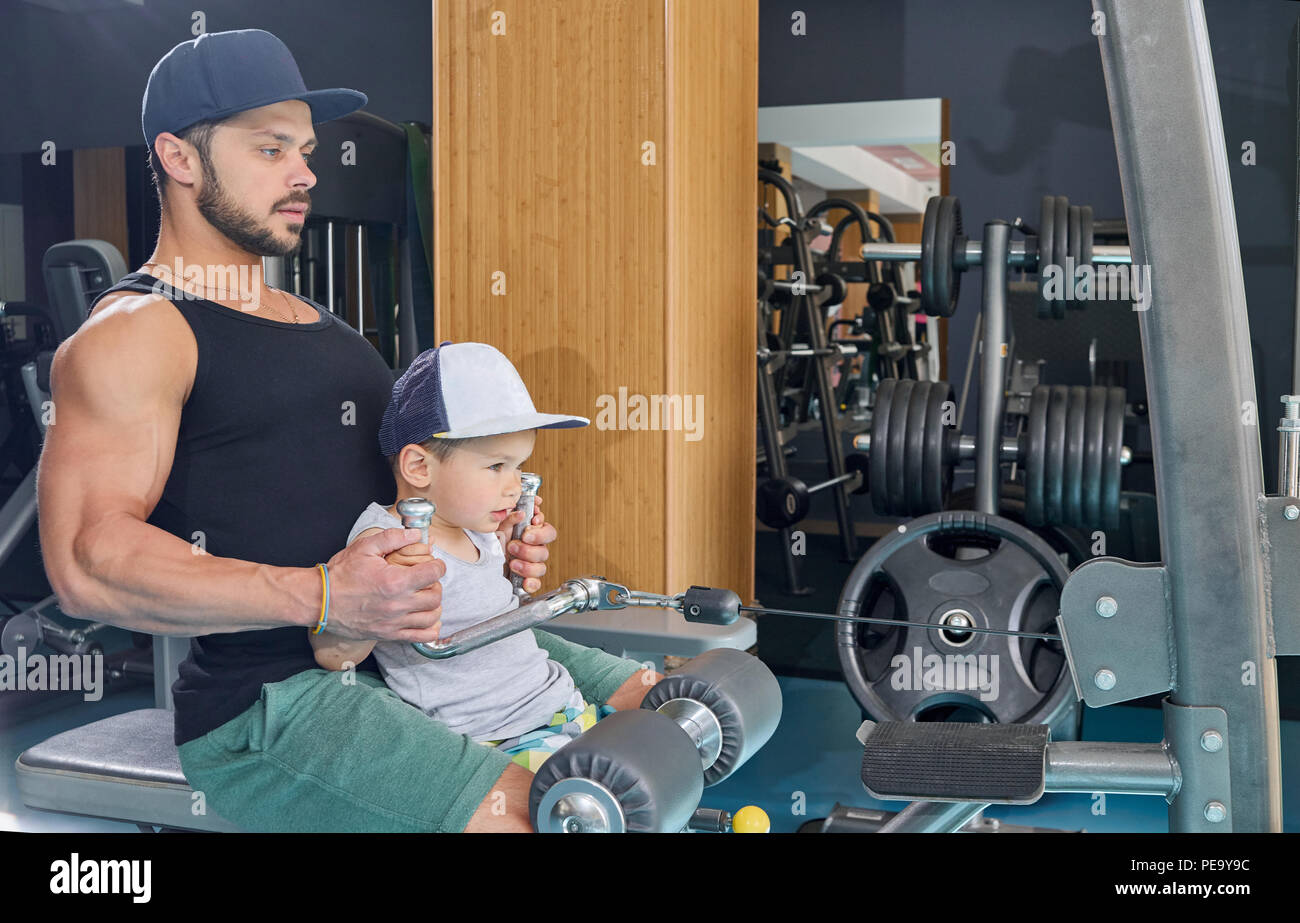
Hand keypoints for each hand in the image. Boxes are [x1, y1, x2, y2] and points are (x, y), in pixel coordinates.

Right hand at [323, 527, 445, 642]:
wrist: (321, 601)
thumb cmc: (341, 575)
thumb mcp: (365, 548)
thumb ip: (393, 538)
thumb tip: (416, 534)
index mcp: (395, 581)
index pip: (434, 573)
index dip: (438, 565)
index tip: (433, 564)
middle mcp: (398, 604)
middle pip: (436, 596)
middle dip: (436, 585)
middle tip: (426, 580)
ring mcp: (394, 622)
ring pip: (432, 617)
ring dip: (434, 606)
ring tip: (425, 597)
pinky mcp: (389, 635)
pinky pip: (421, 637)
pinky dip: (429, 628)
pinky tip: (424, 618)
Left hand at [495, 494, 554, 594]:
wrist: (481, 562)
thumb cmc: (493, 541)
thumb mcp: (499, 527)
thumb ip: (510, 518)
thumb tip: (521, 513)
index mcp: (533, 536)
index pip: (549, 532)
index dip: (542, 531)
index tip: (531, 527)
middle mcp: (534, 551)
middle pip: (544, 551)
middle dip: (529, 549)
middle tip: (513, 546)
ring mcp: (531, 566)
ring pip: (541, 568)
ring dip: (527, 566)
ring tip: (512, 563)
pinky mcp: (526, 580)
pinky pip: (536, 584)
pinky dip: (531, 583)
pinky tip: (524, 581)